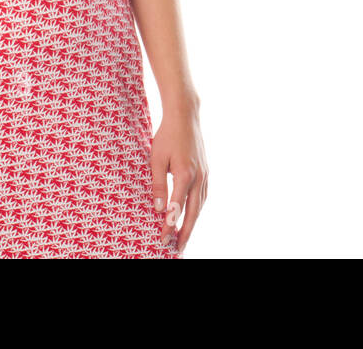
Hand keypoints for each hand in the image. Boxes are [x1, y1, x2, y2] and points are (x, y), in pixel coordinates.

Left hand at [150, 103, 207, 254]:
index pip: (177, 208)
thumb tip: (159, 209)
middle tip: (178, 248)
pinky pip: (204, 195)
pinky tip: (193, 214)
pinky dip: (198, 208)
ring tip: (184, 236)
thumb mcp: (156, 159)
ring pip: (201, 204)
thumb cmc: (167, 136)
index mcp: (185, 175)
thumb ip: (158, 185)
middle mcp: (198, 176)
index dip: (170, 226)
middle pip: (193, 212)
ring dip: (193, 222)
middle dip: (185, 231)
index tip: (163, 239)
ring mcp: (205, 173)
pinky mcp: (206, 170)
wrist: (185, 116)